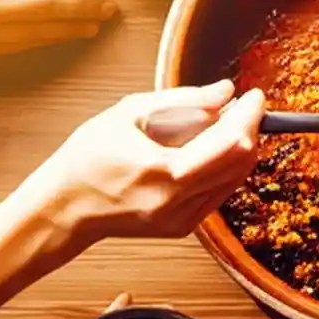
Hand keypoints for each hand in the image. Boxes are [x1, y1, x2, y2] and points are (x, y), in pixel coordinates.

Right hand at [8, 81, 264, 250]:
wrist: (65, 208)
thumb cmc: (87, 157)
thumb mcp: (129, 112)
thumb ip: (184, 100)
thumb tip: (226, 91)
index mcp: (163, 171)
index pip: (230, 142)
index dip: (250, 115)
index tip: (254, 95)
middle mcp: (177, 201)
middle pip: (240, 162)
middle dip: (249, 129)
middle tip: (240, 107)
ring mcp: (181, 220)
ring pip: (235, 178)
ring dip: (239, 148)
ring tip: (220, 125)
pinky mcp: (182, 228)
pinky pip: (219, 192)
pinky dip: (223, 168)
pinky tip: (207, 150)